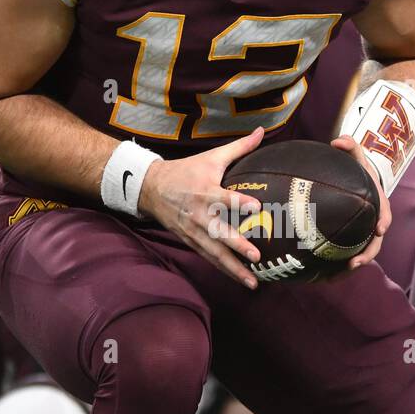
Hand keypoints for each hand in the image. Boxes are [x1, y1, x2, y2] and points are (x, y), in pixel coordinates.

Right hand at [138, 126, 265, 288]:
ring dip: (234, 268)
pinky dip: (224, 270)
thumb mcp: (211, 157)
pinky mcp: (190, 241)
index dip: (239, 202)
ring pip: (214, 253)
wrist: (151, 188)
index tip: (257, 207)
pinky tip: (241, 279)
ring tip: (253, 282)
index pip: (224, 198)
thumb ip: (240, 147)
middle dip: (237, 246)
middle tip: (257, 256)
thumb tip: (263, 131)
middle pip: (219, 233)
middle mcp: (199, 215)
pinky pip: (209, 258)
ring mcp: (193, 231)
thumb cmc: (186, 171)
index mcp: (205, 191)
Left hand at [330, 135, 390, 268]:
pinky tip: (321, 278)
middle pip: (374, 243)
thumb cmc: (357, 171)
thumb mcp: (357, 157)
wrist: (357, 186)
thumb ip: (350, 146)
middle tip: (354, 264)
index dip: (383, 221)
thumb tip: (338, 140)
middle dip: (366, 255)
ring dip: (350, 268)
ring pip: (360, 255)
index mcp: (378, 205)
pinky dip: (337, 268)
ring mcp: (363, 235)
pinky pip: (346, 257)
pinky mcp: (352, 242)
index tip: (380, 229)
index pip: (384, 214)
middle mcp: (373, 224)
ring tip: (334, 278)